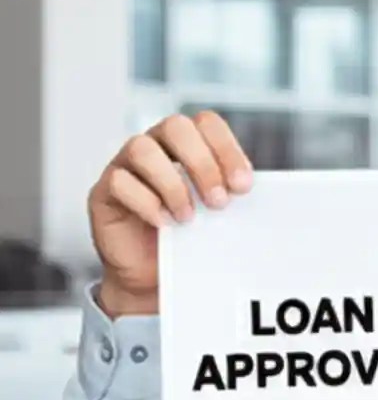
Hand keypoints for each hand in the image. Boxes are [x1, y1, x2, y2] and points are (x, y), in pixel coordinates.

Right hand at [89, 111, 252, 316]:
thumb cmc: (187, 239)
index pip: (206, 123)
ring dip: (173, 184)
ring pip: (142, 149)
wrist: (153, 276)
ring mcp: (124, 165)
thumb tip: (251, 188)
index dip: (226, 149)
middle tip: (219, 202)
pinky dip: (147, 203)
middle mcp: (155, 147)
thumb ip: (229, 194)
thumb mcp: (216, 214)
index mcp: (186, 145)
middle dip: (203, 164)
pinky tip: (164, 224)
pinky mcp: (104, 191)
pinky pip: (120, 181)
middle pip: (175, 126)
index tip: (243, 186)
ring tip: (189, 217)